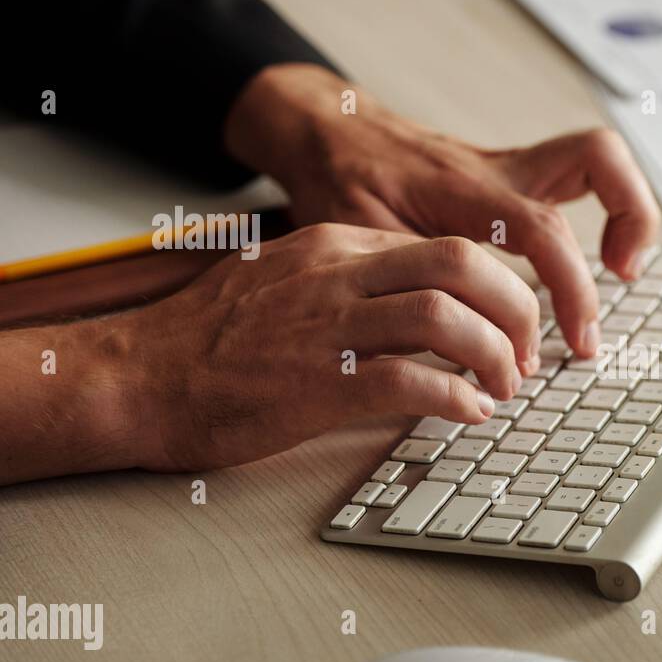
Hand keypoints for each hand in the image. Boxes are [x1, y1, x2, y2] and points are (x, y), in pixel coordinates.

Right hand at [105, 224, 537, 473]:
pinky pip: (408, 382)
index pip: (445, 247)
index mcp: (333, 246)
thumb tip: (418, 305)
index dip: (498, 286)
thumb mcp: (284, 283)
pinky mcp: (314, 384)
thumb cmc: (208, 342)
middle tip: (526, 353)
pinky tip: (469, 415)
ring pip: (444, 318)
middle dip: (515, 308)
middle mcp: (336, 274)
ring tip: (504, 388)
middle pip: (461, 265)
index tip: (512, 323)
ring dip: (493, 356)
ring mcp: (325, 327)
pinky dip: (454, 399)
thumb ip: (350, 284)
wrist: (134, 377)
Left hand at [224, 64, 660, 356]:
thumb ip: (407, 279)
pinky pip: (578, 179)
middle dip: (632, 219)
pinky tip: (586, 264)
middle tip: (624, 275)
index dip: (571, 286)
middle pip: (596, 158)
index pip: (542, 228)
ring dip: (629, 206)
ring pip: (596, 157)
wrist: (327, 133)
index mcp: (462, 187)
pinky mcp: (513, 177)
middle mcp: (498, 169)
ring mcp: (511, 168)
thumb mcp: (358, 238)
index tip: (576, 338)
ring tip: (623, 267)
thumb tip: (441, 340)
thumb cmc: (339, 183)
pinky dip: (603, 212)